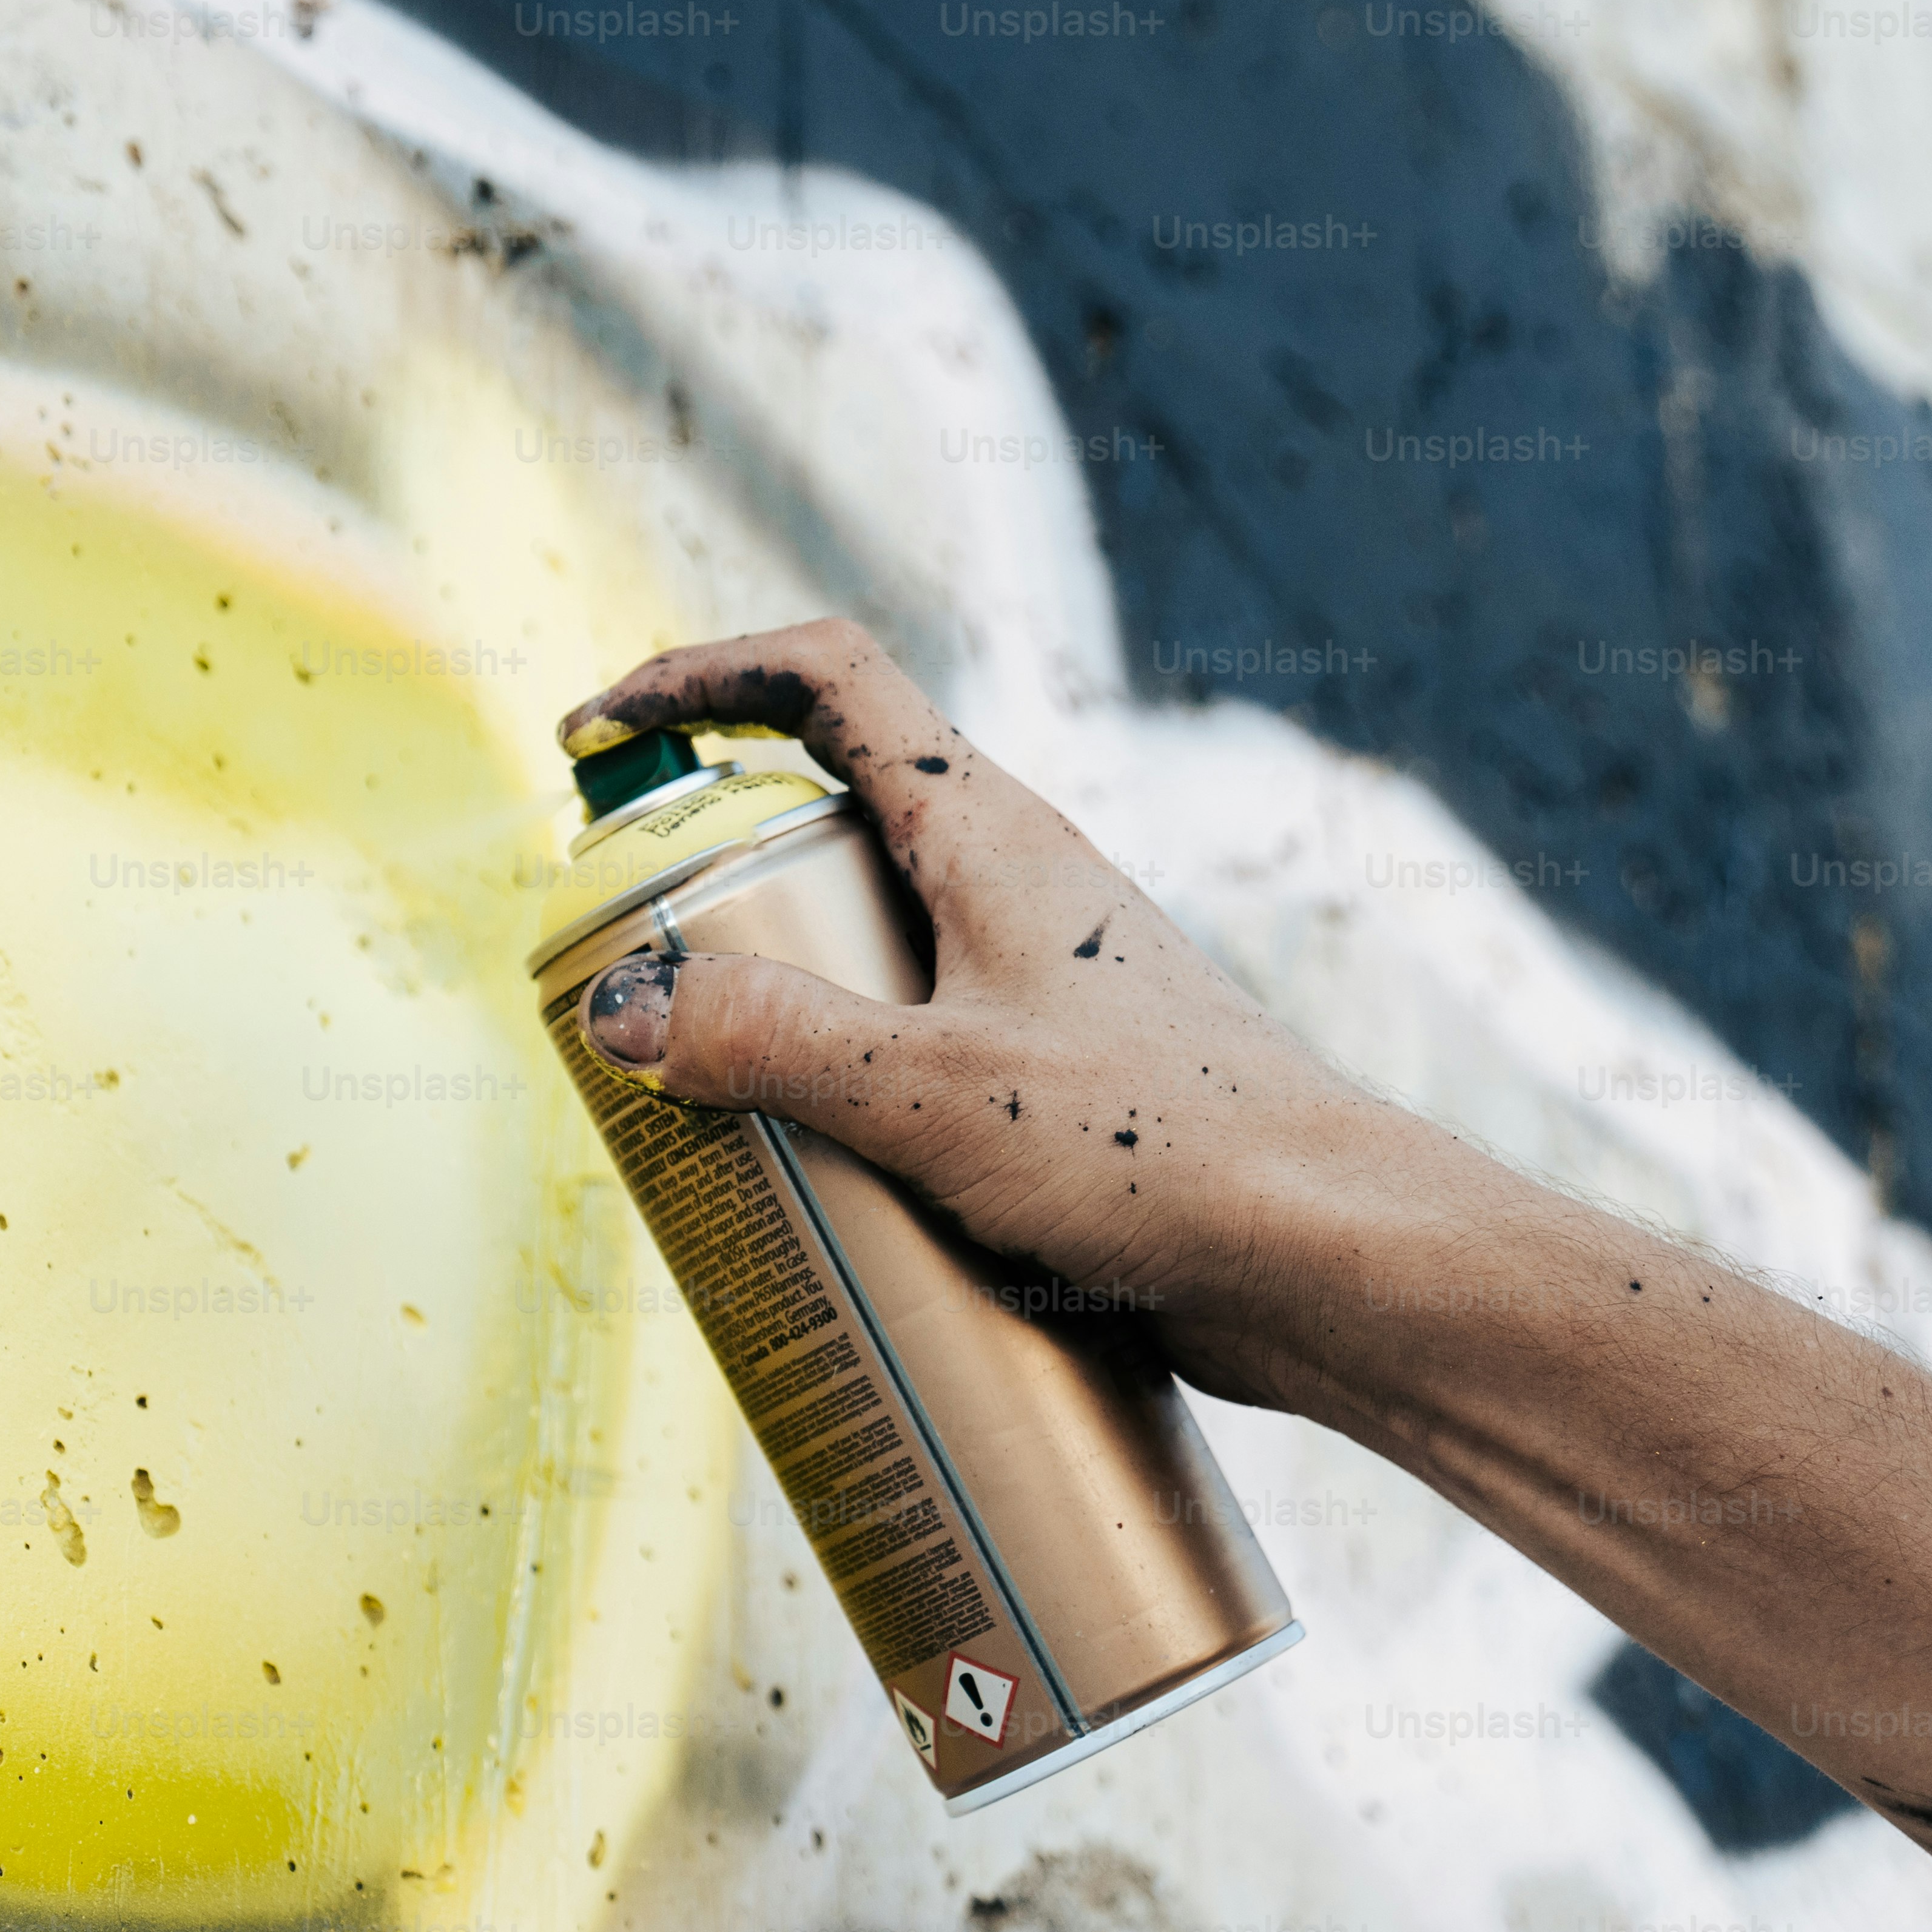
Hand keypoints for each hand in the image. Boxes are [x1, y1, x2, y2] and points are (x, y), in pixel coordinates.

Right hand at [559, 619, 1455, 1418]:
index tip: (597, 735)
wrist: (1334, 1256)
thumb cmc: (1159, 1151)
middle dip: (710, 885)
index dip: (697, 676)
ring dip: (776, 1009)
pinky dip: (846, 1099)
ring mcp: (1042, 983)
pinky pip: (921, 1057)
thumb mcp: (931, 1094)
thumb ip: (773, 1044)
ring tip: (700, 1115)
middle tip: (634, 984)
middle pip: (827, 823)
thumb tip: (628, 1008)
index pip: (825, 675)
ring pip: (872, 954)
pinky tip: (814, 1196)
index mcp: (987, 833)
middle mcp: (1016, 885)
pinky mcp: (1061, 1084)